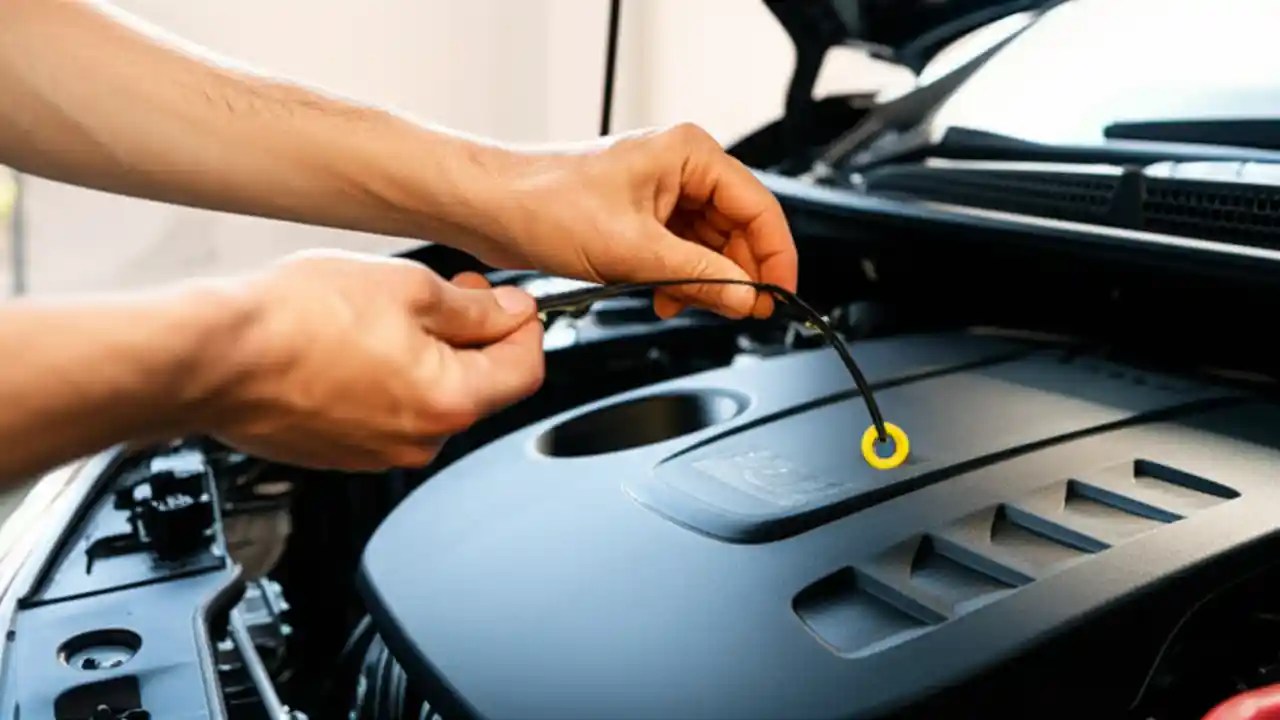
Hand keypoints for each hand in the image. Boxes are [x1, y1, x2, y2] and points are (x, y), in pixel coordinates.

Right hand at [204, 250, 542, 470]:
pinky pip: (387, 412)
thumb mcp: (407, 288)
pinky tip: (351, 343)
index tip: (505, 299)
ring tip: (381, 315)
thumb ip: (475, 308)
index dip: (523, 324)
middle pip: (479, 385)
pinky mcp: (343, 451)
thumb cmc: (296, 322)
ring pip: (430, 397)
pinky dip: (385, 377)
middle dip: (472, 336)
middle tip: (444, 293)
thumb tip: (511, 312)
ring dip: (426, 355)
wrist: (214, 357)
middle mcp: (421, 440)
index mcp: (450, 402)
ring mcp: (379, 452)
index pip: (526, 369)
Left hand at [469, 124, 797, 319]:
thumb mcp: (631, 248)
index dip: (775, 257)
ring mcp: (660, 193)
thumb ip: (696, 275)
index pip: (759, 207)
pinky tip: (664, 297)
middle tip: (736, 311)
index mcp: (688, 154)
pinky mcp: (640, 217)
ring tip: (684, 303)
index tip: (778, 297)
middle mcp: (679, 167)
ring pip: (710, 245)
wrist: (487, 208)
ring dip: (704, 281)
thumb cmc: (541, 202)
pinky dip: (680, 280)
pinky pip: (681, 252)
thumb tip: (744, 296)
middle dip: (736, 274)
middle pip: (739, 228)